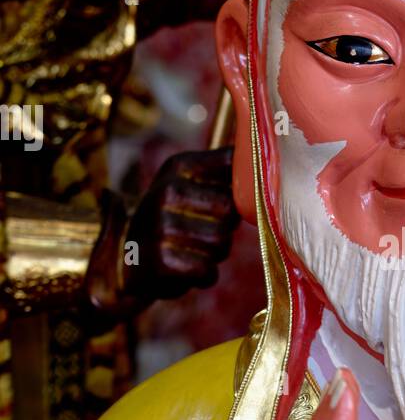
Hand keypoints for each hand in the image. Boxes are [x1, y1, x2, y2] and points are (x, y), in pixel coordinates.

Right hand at [121, 147, 237, 303]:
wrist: (126, 254)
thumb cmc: (173, 213)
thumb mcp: (190, 178)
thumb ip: (226, 164)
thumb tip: (263, 144)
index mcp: (180, 166)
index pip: (236, 177)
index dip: (238, 197)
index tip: (222, 202)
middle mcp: (168, 191)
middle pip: (231, 215)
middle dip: (225, 229)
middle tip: (202, 230)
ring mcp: (162, 226)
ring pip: (222, 245)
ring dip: (214, 253)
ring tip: (191, 248)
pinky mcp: (161, 261)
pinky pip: (208, 271)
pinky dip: (204, 275)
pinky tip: (186, 267)